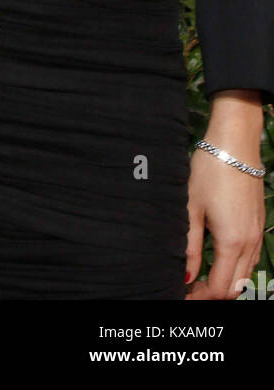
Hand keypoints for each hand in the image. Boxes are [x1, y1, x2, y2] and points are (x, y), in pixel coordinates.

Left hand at [185, 90, 265, 299]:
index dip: (201, 297)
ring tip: (201, 275)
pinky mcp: (258, 224)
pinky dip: (237, 268)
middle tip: (191, 287)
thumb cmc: (210, 171)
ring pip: (246, 274)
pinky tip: (219, 257)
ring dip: (227, 281)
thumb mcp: (192, 208)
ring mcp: (257, 233)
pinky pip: (251, 258)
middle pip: (236, 287)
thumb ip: (190, 246)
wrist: (235, 145)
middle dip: (214, 293)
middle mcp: (250, 243)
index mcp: (232, 242)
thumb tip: (185, 275)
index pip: (221, 288)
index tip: (183, 293)